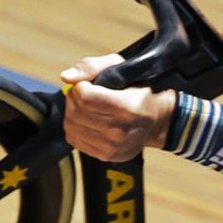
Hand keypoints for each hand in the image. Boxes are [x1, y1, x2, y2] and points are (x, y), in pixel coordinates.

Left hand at [61, 54, 176, 160]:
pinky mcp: (106, 156)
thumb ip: (91, 66)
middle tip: (84, 94)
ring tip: (86, 107)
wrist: (157, 120)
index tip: (87, 85)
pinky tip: (87, 121)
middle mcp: (119, 131)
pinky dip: (75, 128)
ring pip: (71, 126)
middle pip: (76, 112)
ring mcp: (112, 146)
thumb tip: (66, 78)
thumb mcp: (120, 67)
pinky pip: (74, 139)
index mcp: (127, 108)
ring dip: (72, 113)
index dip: (79, 87)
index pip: (85, 98)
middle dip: (74, 98)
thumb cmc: (137, 90)